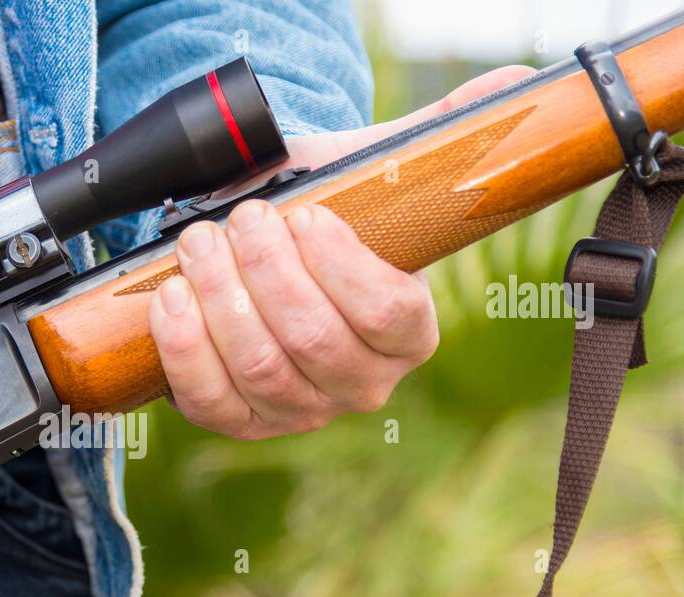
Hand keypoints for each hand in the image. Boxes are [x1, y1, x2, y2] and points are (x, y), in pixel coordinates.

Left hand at [148, 66, 534, 439]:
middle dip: (266, 270)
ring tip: (199, 243)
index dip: (339, 265)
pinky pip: (211, 400)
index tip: (304, 214)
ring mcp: (300, 411)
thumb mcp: (374, 178)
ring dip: (219, 298)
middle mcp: (360, 383)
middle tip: (242, 218)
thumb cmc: (323, 220)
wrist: (262, 260)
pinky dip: (185, 346)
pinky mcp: (241, 422)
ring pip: (259, 367)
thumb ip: (434, 137)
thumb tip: (510, 86)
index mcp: (408, 333)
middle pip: (313, 340)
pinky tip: (172, 296)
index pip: (387, 313)